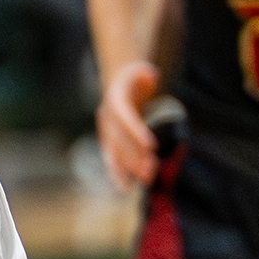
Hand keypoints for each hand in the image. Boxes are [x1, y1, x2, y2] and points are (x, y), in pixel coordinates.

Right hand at [96, 61, 161, 188]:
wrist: (119, 86)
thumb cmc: (136, 79)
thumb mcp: (141, 71)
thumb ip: (145, 74)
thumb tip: (150, 77)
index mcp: (114, 99)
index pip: (125, 117)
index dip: (136, 131)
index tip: (152, 145)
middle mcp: (106, 116)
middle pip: (120, 139)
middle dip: (135, 155)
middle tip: (153, 168)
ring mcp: (106, 130)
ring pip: (115, 152)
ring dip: (129, 167)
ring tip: (147, 178)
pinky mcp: (109, 142)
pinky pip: (111, 159)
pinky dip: (118, 173)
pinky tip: (126, 187)